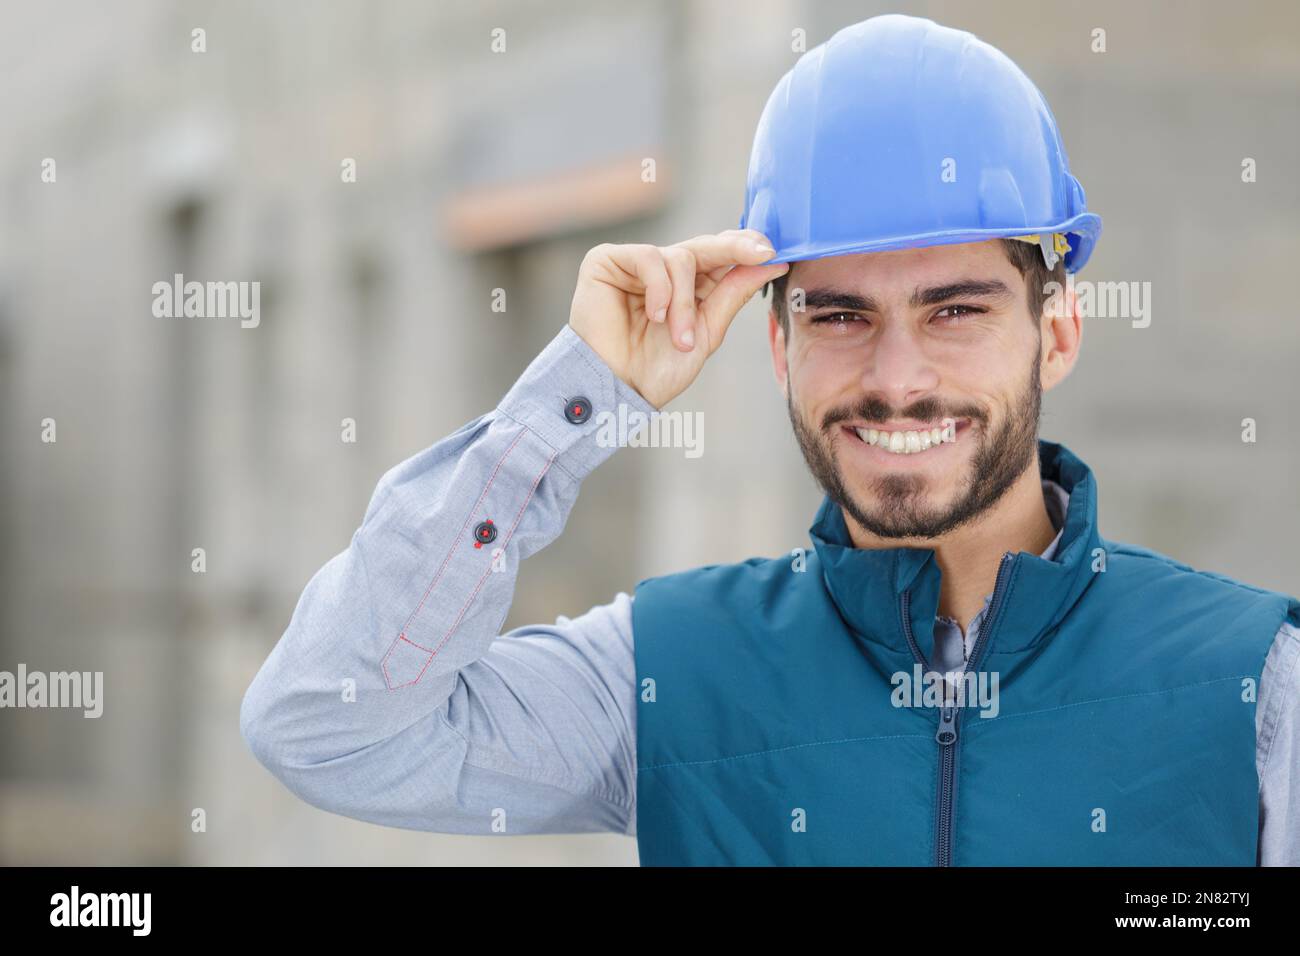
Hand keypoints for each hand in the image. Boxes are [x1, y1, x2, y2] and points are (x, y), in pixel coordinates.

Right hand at [567, 229, 788, 408]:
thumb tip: (771, 262)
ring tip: (679, 336)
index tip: (774, 251)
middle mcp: (662, 271)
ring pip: (679, 258)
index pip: (718, 256)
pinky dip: (659, 288)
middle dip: (734, 250)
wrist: (618, 390)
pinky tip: (655, 315)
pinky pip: (648, 258)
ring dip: (685, 301)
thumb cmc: (657, 369)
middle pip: (705, 246)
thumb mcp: (707, 331)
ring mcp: (634, 264)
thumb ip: (734, 293)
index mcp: (687, 286)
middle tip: (762, 252)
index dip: (745, 248)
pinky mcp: (607, 261)